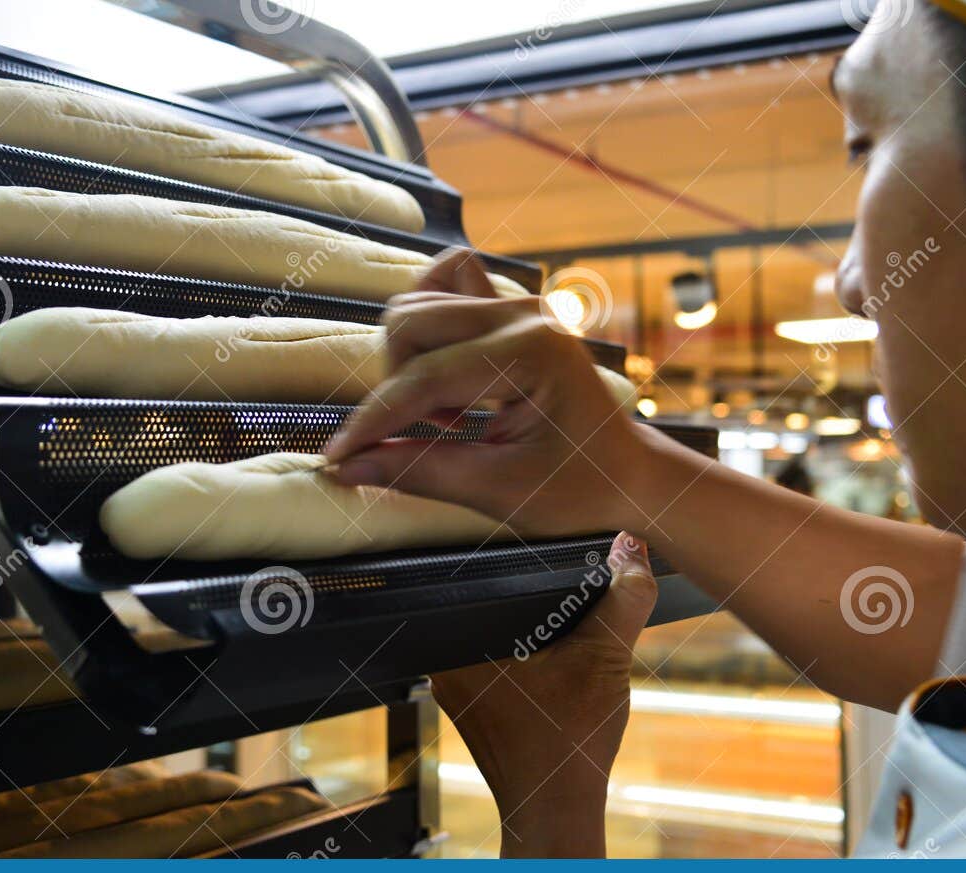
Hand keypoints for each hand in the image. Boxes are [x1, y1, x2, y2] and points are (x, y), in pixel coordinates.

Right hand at [323, 249, 658, 537]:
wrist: (629, 473)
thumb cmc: (579, 488)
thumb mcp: (497, 490)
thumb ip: (417, 470)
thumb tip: (345, 467)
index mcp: (529, 352)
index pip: (425, 377)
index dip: (373, 420)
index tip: (336, 456)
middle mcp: (523, 313)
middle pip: (410, 323)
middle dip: (394, 387)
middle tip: (425, 437)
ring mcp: (519, 304)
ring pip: (419, 304)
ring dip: (411, 361)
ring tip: (448, 415)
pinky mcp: (512, 308)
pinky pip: (445, 289)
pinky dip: (429, 330)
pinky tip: (450, 379)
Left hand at [432, 532, 657, 857]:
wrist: (558, 812)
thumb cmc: (567, 746)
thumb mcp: (604, 660)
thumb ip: (621, 600)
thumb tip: (632, 547)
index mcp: (455, 646)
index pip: (476, 577)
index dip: (512, 556)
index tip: (542, 543)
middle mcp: (444, 666)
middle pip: (487, 603)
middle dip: (528, 590)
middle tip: (561, 573)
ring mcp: (459, 688)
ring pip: (496, 632)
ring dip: (531, 622)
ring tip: (563, 607)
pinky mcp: (479, 705)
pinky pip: (503, 658)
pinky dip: (532, 650)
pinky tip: (559, 648)